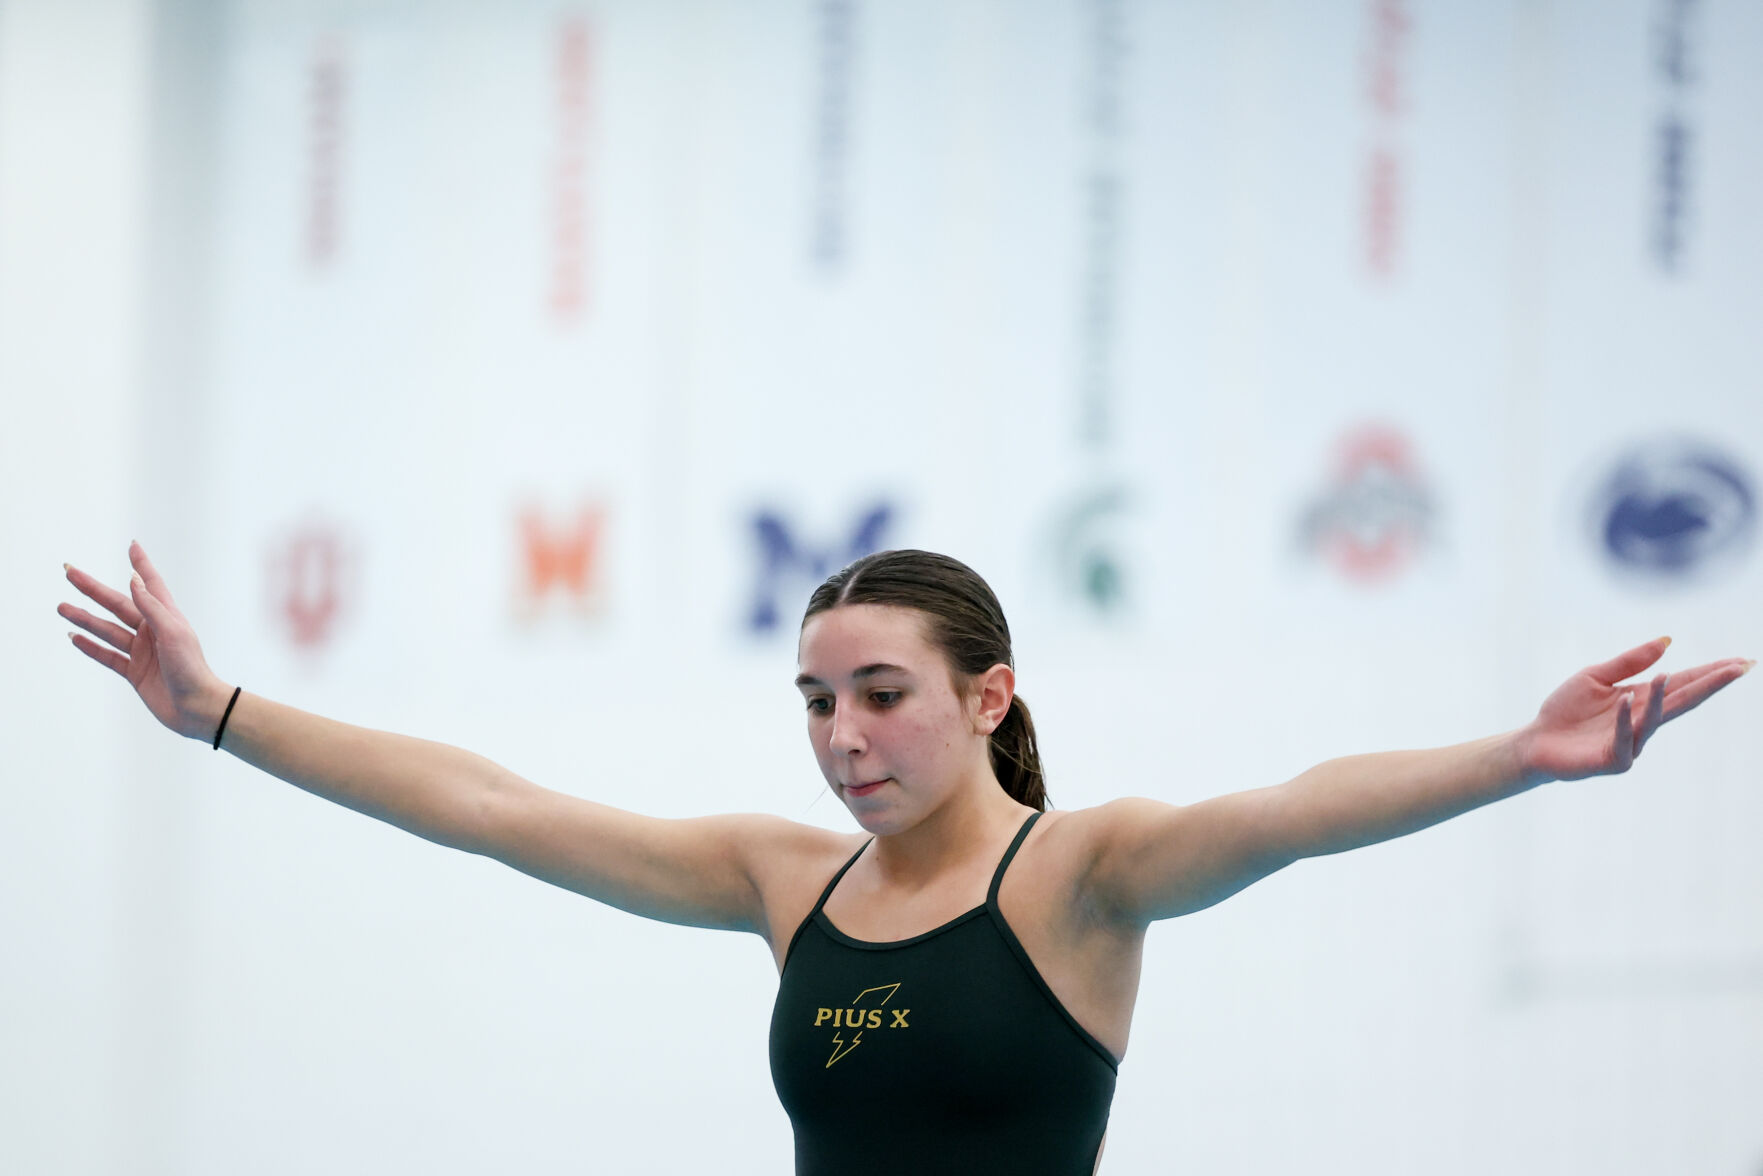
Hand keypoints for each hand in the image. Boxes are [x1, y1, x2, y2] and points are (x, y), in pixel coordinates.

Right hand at [60, 541, 230, 741]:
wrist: (197, 708)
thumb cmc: (191, 668)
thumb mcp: (172, 632)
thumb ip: (151, 606)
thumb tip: (133, 580)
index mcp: (166, 617)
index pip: (149, 584)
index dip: (140, 565)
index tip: (132, 546)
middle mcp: (152, 631)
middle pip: (117, 604)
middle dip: (93, 589)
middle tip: (70, 572)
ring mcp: (142, 652)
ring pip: (107, 630)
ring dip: (85, 618)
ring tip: (62, 606)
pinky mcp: (135, 672)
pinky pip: (108, 656)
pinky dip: (91, 647)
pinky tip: (75, 636)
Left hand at [1519, 637, 1751, 783]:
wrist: (1534, 741)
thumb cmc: (1565, 710)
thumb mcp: (1595, 676)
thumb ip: (1629, 661)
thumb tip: (1668, 641)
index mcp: (1641, 700)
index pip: (1682, 684)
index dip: (1710, 673)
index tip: (1741, 661)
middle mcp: (1642, 722)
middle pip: (1682, 701)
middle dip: (1710, 685)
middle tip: (1739, 668)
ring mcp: (1630, 743)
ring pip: (1653, 719)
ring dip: (1661, 697)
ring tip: (1669, 674)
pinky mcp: (1612, 760)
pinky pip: (1622, 738)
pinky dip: (1623, 719)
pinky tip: (1627, 699)